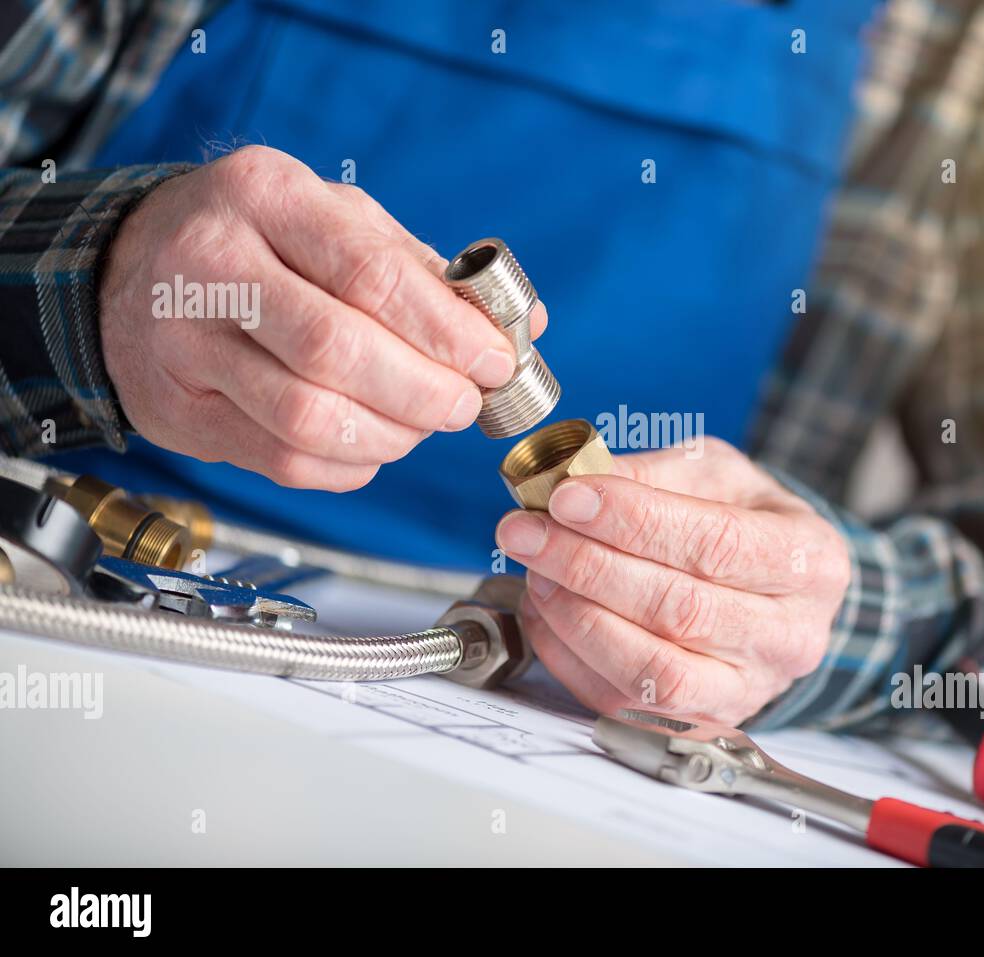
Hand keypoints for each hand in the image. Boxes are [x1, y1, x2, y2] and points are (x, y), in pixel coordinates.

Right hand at [99, 145, 545, 490]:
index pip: (370, 274)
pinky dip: (350, 465)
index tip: (495, 360)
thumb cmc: (262, 242)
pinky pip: (282, 460)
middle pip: (336, 351)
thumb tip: (527, 323)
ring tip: (423, 425)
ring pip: (307, 417)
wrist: (131, 270)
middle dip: (423, 392)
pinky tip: (374, 444)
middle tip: (464, 405)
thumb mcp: (340, 221)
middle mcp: (211, 265)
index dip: (446, 330)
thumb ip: (428, 272)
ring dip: (391, 436)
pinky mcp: (177, 411)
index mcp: (266, 197)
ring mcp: (183, 344)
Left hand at [496, 437, 850, 724]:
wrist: (777, 591)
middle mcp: (790, 634)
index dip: (634, 522)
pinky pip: (626, 702)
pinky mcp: (701, 721)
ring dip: (577, 617)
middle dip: (589, 565)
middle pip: (680, 609)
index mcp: (809, 559)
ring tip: (536, 572)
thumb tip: (580, 482)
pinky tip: (548, 615)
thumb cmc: (746, 524)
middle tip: (528, 532)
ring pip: (653, 668)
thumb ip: (654, 475)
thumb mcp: (718, 476)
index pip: (716, 544)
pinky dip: (573, 659)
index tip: (567, 498)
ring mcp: (749, 688)